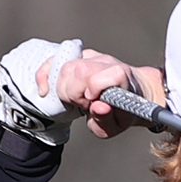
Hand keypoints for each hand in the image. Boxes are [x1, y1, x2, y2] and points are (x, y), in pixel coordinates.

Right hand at [37, 52, 165, 139]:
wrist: (134, 95)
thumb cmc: (125, 111)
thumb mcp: (119, 124)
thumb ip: (106, 119)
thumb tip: (97, 107)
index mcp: (121, 76)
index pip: (99, 75)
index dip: (93, 89)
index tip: (92, 103)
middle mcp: (106, 62)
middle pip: (78, 70)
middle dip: (74, 92)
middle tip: (83, 104)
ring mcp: (92, 57)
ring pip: (65, 66)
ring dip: (64, 88)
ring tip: (77, 98)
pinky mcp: (79, 57)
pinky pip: (55, 60)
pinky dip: (46, 74)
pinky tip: (46, 88)